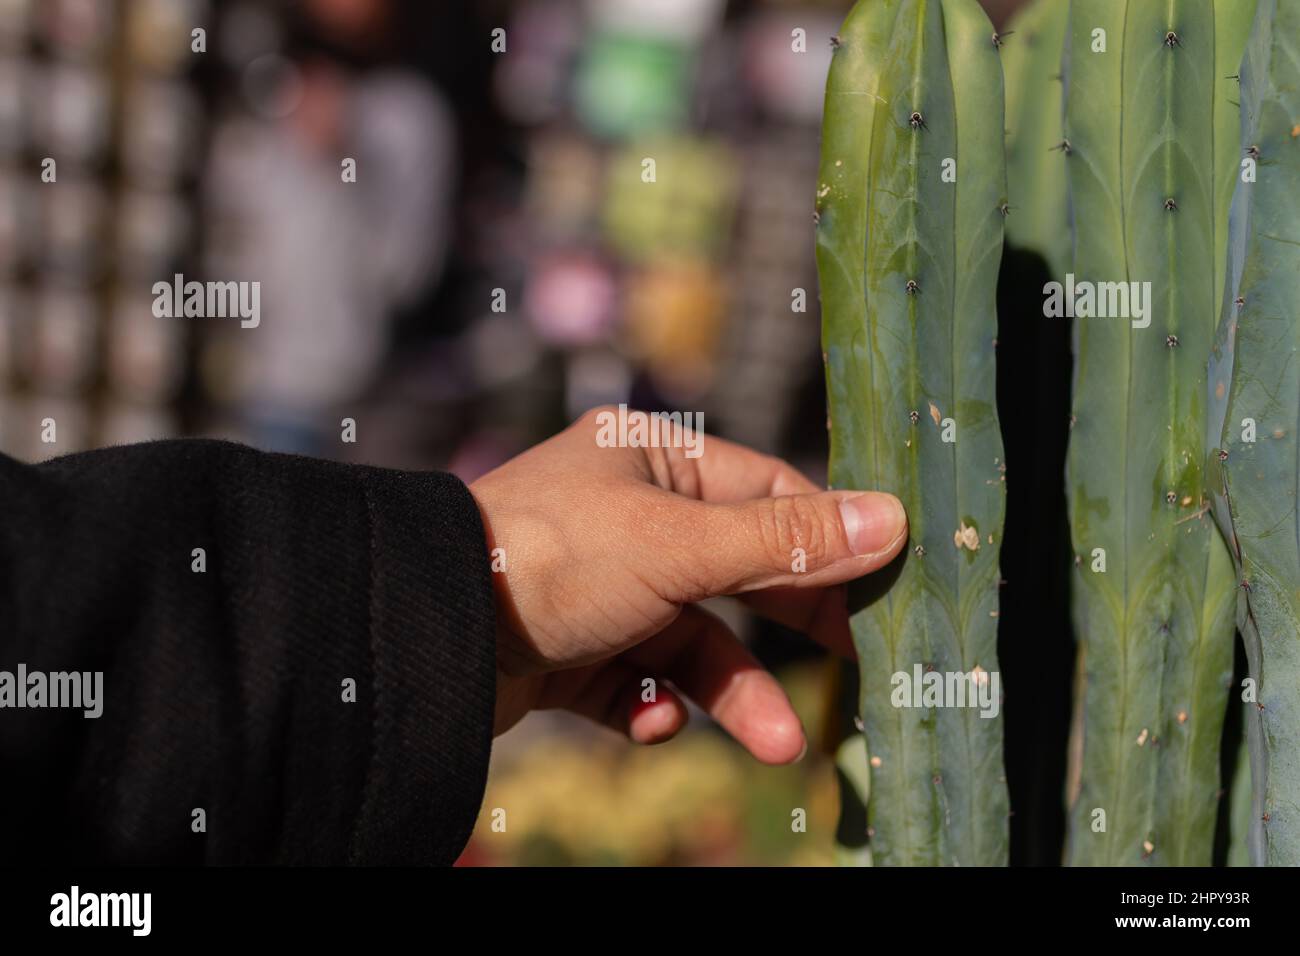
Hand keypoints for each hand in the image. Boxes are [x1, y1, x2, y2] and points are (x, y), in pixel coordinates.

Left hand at [469, 407, 907, 763]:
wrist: (424, 634)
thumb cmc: (555, 559)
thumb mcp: (681, 548)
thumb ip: (787, 544)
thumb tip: (893, 519)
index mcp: (653, 461)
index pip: (767, 493)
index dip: (828, 540)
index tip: (884, 585)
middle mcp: (628, 515)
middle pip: (736, 570)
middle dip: (787, 626)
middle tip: (854, 662)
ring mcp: (599, 584)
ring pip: (691, 638)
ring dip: (728, 689)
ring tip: (776, 745)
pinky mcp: (571, 647)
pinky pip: (636, 679)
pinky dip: (651, 703)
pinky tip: (649, 719)